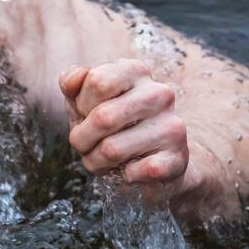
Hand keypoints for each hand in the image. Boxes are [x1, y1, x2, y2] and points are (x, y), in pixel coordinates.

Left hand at [60, 59, 195, 197]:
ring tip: (104, 160)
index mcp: (136, 72)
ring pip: (112, 149)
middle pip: (103, 117)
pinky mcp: (177, 158)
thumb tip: (72, 79)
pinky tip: (131, 170)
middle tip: (85, 145)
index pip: (97, 81)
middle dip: (81, 139)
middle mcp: (159, 93)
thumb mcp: (84, 101)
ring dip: (96, 162)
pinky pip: (134, 172)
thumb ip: (72, 84)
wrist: (153, 164)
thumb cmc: (111, 127)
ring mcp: (172, 126)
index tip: (86, 114)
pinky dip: (123, 176)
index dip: (82, 105)